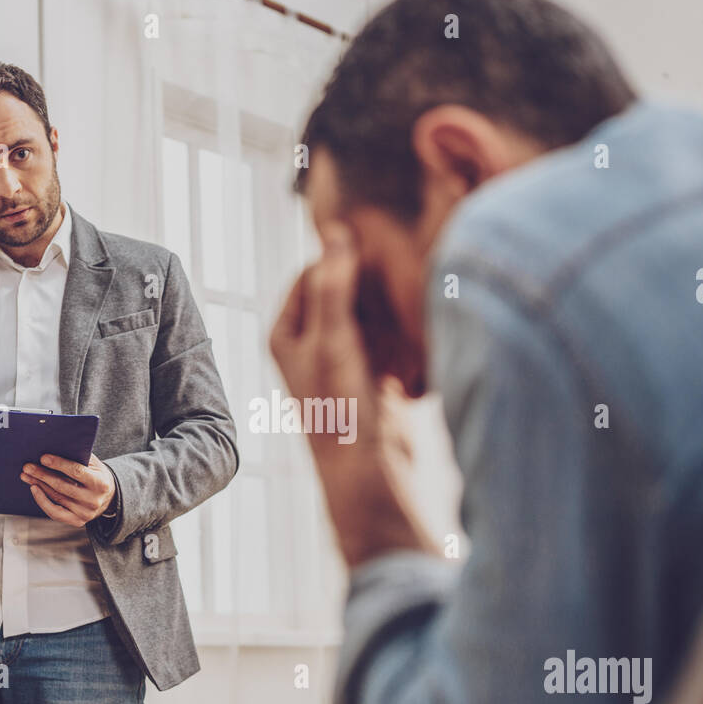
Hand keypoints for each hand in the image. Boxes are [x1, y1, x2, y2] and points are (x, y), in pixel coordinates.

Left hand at [20, 453, 116, 526]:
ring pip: (56, 497)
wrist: (108, 497)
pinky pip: (55, 513)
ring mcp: (85, 513)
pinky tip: (34, 489)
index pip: (76, 472)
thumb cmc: (96, 475)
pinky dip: (42, 501)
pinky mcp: (77, 521)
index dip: (59, 464)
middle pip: (62, 486)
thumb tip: (54, 447)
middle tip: (28, 467)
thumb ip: (79, 457)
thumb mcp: (94, 464)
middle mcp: (93, 500)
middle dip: (42, 475)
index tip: (43, 458)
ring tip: (26, 475)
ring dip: (38, 484)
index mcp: (100, 483)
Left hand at [268, 223, 435, 565]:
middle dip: (372, 286)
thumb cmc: (340, 409)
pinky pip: (390, 339)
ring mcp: (342, 360)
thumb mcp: (335, 339)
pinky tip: (417, 338)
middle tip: (397, 282)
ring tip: (406, 315)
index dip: (344, 260)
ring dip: (391, 311)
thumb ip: (334, 284)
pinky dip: (402, 335)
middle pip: (344, 290)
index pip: (314, 272)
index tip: (376, 256)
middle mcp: (309, 343)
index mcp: (285, 332)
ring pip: (370, 314)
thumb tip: (335, 230)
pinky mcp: (372, 376)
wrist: (370, 473)